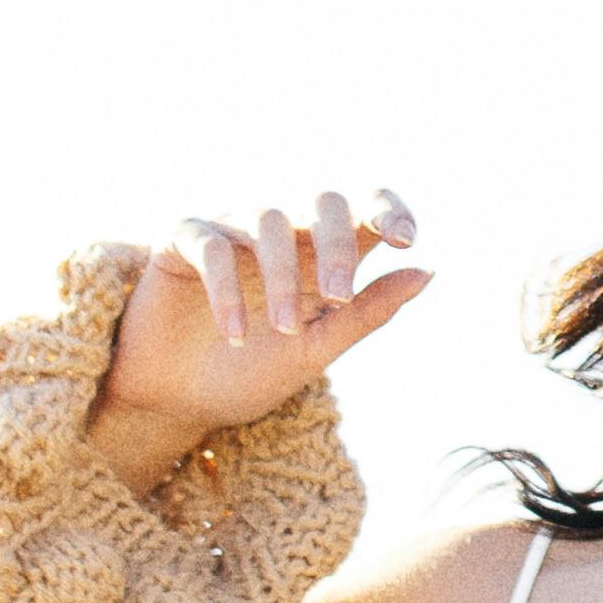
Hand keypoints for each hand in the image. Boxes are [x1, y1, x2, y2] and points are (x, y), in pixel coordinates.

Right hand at [91, 187, 428, 482]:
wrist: (176, 402)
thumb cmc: (249, 371)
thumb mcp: (316, 349)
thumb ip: (367, 312)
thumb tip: (427, 271)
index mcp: (321, 253)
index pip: (363, 207)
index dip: (388, 210)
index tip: (406, 239)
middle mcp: (281, 233)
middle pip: (323, 201)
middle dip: (337, 244)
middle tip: (338, 296)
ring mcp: (231, 231)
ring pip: (269, 220)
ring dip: (282, 276)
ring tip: (285, 331)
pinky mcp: (182, 242)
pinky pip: (212, 245)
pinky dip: (226, 287)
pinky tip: (234, 332)